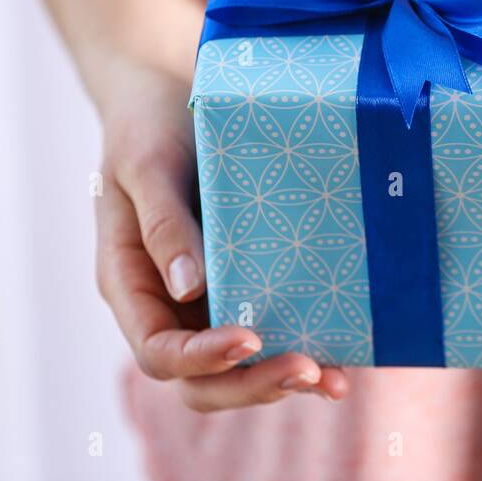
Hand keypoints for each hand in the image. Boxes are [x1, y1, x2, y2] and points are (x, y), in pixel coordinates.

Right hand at [95, 63, 348, 410]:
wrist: (169, 95)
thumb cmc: (147, 126)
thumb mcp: (145, 165)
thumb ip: (162, 224)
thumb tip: (188, 288)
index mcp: (132, 285)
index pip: (158, 352)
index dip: (201, 359)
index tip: (249, 340)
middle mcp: (170, 306)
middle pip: (201, 379)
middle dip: (252, 385)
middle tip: (308, 370)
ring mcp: (210, 301)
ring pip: (240, 370)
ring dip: (284, 380)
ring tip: (336, 379)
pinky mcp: (250, 284)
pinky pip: (275, 332)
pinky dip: (307, 348)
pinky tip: (349, 353)